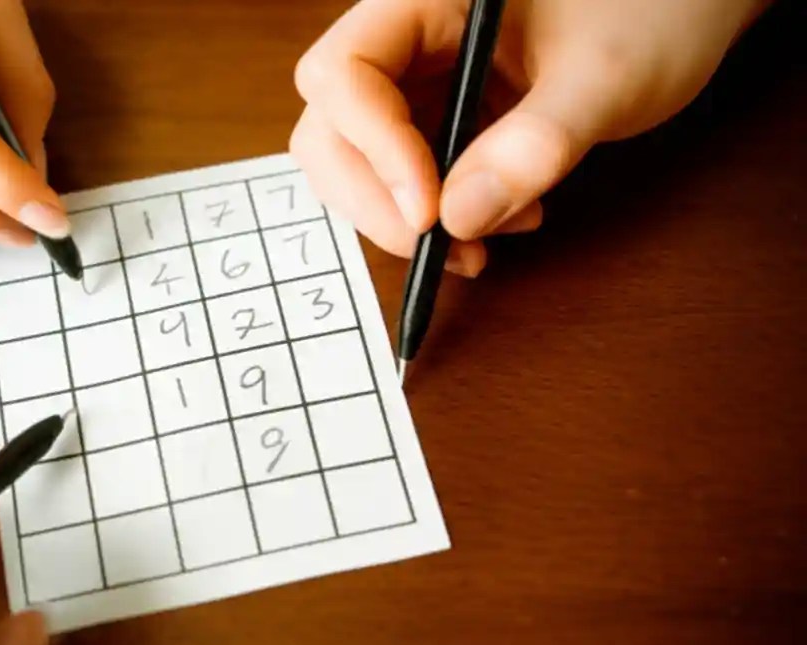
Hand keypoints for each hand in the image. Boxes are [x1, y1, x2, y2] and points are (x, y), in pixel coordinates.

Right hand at [291, 0, 770, 276]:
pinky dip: (433, 215)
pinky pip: (401, 174)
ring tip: (486, 239)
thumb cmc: (659, 9)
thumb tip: (461, 218)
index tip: (429, 211)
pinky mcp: (438, 113)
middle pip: (330, 125)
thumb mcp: (607, 77)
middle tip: (436, 244)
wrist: (692, 7)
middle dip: (374, 197)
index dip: (372, 147)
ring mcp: (418, 77)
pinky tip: (494, 224)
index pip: (344, 72)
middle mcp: (405, 35)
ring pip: (355, 159)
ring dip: (403, 217)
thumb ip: (537, 144)